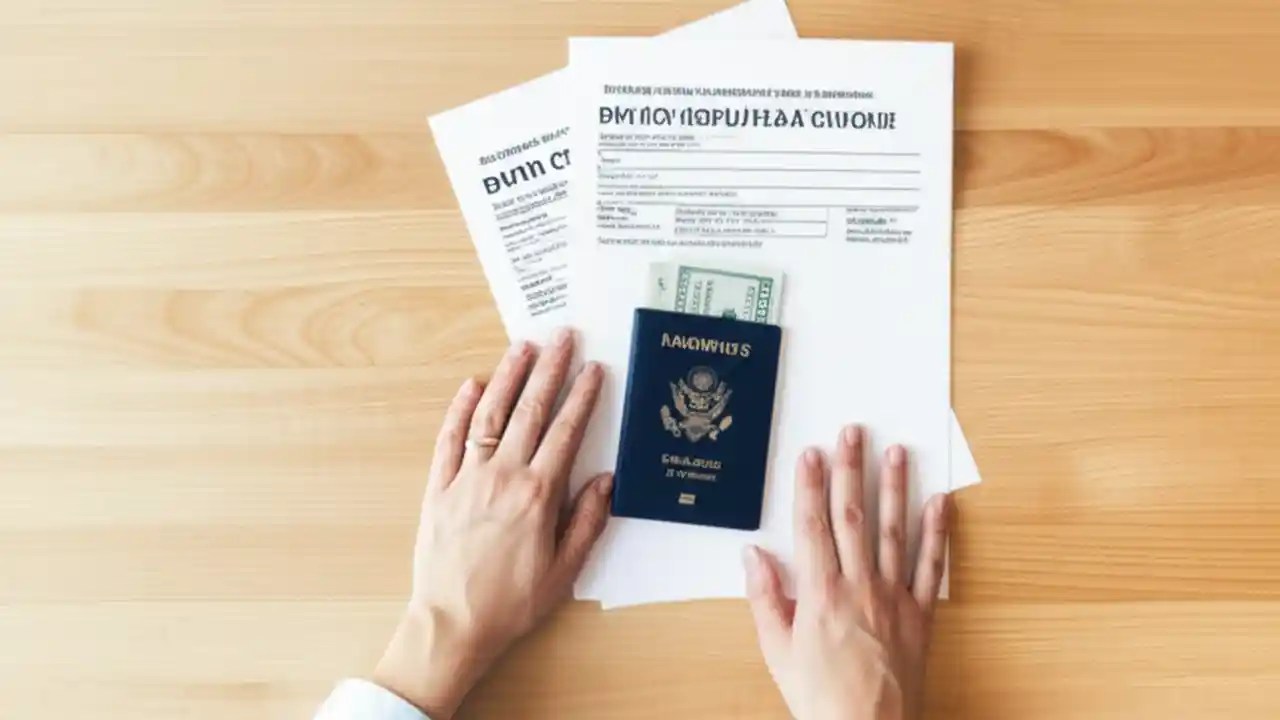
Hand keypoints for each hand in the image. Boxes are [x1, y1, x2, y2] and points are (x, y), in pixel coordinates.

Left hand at [374, 330, 611, 718]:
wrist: (452, 624)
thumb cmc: (511, 604)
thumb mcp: (564, 571)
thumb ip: (586, 521)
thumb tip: (605, 479)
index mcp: (537, 495)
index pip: (566, 432)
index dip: (582, 396)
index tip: (594, 369)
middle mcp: (502, 477)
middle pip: (531, 411)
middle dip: (550, 370)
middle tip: (563, 337)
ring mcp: (467, 478)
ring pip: (490, 414)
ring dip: (508, 376)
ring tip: (523, 346)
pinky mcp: (439, 488)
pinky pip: (450, 439)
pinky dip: (460, 409)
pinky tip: (472, 384)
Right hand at [745, 426, 950, 719]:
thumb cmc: (819, 698)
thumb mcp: (776, 650)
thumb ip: (764, 598)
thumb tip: (752, 554)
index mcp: (820, 593)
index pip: (813, 525)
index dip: (811, 485)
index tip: (812, 452)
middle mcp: (859, 586)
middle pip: (853, 516)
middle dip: (851, 470)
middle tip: (853, 432)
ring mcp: (894, 598)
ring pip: (894, 531)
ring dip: (895, 487)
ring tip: (897, 452)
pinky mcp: (921, 616)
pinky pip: (930, 567)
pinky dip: (937, 533)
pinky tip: (940, 502)